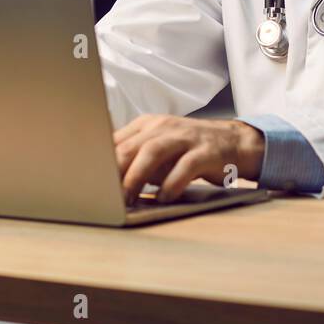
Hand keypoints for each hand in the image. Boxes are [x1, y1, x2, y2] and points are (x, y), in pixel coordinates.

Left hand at [113, 115, 264, 204]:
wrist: (236, 142)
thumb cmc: (189, 151)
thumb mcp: (158, 148)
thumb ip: (134, 159)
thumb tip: (103, 182)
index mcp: (147, 125)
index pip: (115, 141)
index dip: (99, 163)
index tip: (87, 183)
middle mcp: (164, 127)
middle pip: (130, 146)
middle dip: (113, 172)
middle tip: (103, 195)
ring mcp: (185, 137)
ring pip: (152, 152)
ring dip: (136, 177)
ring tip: (127, 198)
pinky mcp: (205, 151)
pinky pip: (185, 166)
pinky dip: (172, 184)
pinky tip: (164, 198)